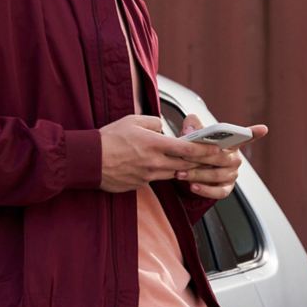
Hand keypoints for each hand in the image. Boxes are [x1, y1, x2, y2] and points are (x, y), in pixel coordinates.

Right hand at [99, 114, 223, 192]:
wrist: (87, 160)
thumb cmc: (108, 138)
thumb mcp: (131, 121)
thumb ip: (153, 122)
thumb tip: (162, 129)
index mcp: (154, 144)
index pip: (187, 149)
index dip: (206, 150)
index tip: (219, 149)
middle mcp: (153, 163)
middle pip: (185, 164)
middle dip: (202, 163)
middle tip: (216, 161)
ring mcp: (146, 176)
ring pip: (172, 173)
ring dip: (183, 169)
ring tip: (192, 165)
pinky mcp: (138, 185)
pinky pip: (155, 179)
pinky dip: (160, 173)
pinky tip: (159, 168)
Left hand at [174, 114, 268, 198]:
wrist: (189, 169)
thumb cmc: (195, 149)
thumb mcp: (192, 135)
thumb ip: (192, 127)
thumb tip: (190, 128)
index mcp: (230, 143)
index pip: (244, 137)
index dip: (253, 133)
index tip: (262, 129)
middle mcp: (234, 159)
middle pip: (222, 157)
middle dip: (201, 157)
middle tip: (183, 157)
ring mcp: (231, 174)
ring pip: (218, 175)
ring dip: (197, 175)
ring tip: (180, 173)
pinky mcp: (226, 188)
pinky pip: (219, 192)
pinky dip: (205, 190)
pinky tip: (193, 186)